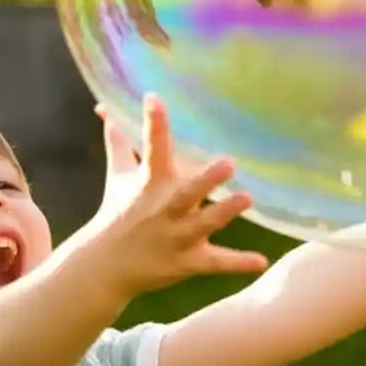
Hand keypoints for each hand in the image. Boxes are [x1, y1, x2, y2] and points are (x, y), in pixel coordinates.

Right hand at [89, 94, 268, 295]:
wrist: (104, 268)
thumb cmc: (116, 215)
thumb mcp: (118, 178)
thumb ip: (119, 143)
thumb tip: (105, 110)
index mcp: (150, 184)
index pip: (152, 149)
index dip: (154, 124)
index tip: (154, 98)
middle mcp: (164, 209)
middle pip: (186, 192)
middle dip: (206, 179)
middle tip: (229, 163)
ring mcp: (176, 237)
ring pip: (204, 224)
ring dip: (225, 212)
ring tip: (247, 198)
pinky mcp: (187, 262)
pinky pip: (215, 262)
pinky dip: (238, 263)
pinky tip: (261, 261)